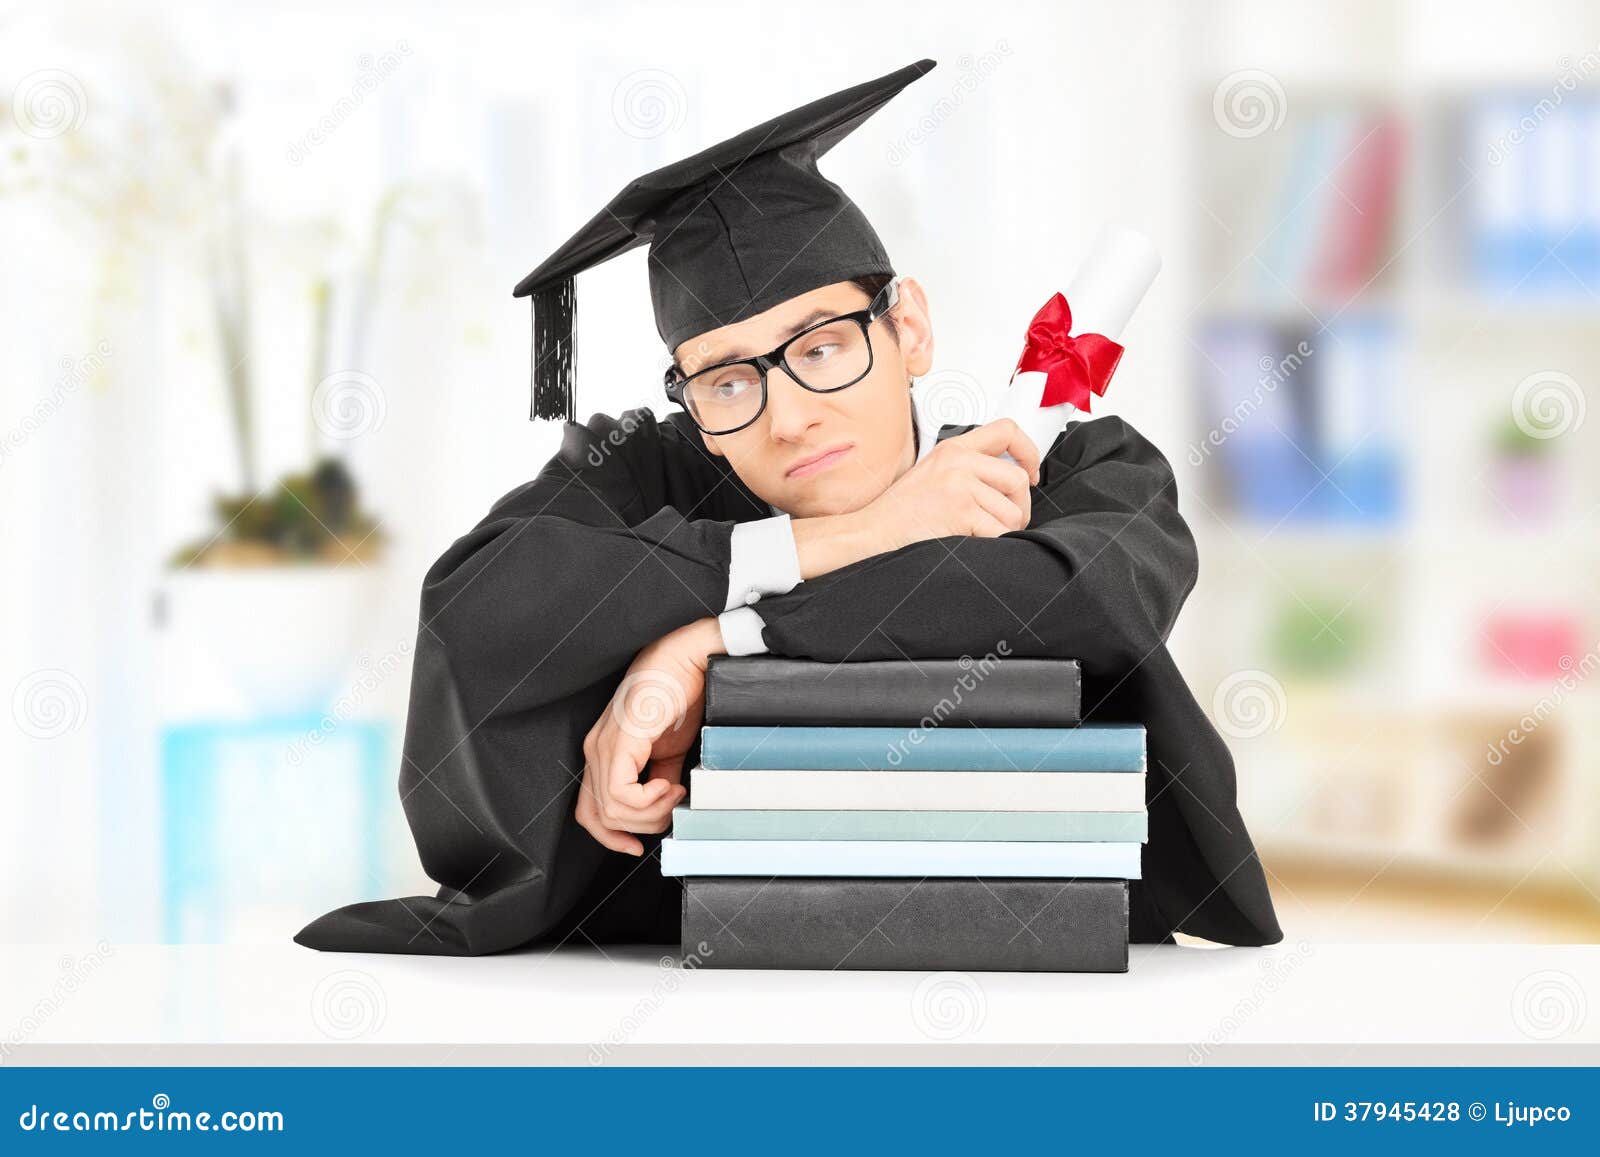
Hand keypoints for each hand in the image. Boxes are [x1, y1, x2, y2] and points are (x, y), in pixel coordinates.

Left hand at [575, 618, 721, 854]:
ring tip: (676, 791)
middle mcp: (595, 750)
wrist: (692, 658)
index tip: (637, 846)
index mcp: (605, 752)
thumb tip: (664, 815)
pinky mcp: (619, 740)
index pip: (591, 811)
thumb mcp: (669, 753)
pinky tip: (670, 785)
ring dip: (650, 812)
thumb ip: (659, 783)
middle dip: (641, 825)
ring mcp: (603, 744)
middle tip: (673, 806)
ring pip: (611, 810)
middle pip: (598, 817)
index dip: (611, 837)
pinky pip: (620, 793)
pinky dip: (649, 801)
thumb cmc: (683, 696)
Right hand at [837, 417, 1041, 556]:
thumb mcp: (933, 474)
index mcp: (953, 449)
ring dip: (1004, 531)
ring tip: (982, 534)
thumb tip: (1008, 482)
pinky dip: (994, 544)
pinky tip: (974, 542)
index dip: (1029, 451)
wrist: (873, 531)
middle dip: (1020, 506)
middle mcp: (958, 461)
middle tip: (1007, 520)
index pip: (1007, 430)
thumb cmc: (901, 511)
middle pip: (1018, 479)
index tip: (1032, 471)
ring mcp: (960, 485)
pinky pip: (999, 532)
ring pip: (1012, 511)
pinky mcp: (961, 511)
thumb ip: (967, 470)